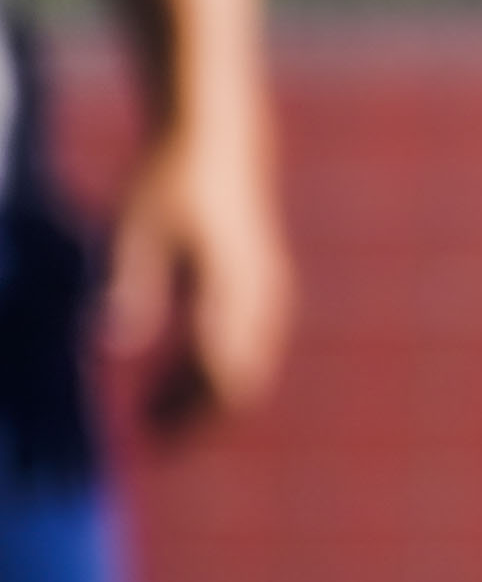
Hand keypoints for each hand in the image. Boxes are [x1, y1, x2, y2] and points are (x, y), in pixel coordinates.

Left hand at [102, 123, 288, 439]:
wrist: (219, 140)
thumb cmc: (168, 179)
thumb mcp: (135, 230)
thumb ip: (131, 288)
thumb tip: (112, 347)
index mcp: (231, 288)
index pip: (223, 373)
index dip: (189, 414)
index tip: (152, 441)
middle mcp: (260, 298)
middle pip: (239, 380)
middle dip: (196, 416)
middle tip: (150, 440)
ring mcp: (269, 295)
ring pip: (244, 367)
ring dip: (201, 397)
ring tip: (153, 417)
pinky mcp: (263, 290)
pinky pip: (244, 348)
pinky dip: (210, 371)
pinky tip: (171, 378)